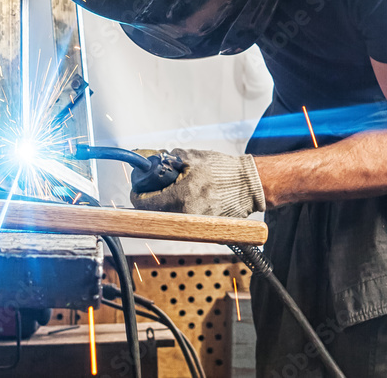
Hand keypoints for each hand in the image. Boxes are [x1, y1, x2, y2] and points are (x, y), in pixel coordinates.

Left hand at [130, 148, 265, 218]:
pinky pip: (183, 222)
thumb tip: (154, 160)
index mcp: (180, 197)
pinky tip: (186, 199)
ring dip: (164, 206)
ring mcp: (195, 225)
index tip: (138, 188)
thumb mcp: (192, 158)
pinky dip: (179, 212)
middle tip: (153, 189)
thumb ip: (169, 160)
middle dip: (150, 200)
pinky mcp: (204, 228)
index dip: (137, 194)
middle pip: (153, 213)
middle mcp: (186, 215)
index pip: (143, 203)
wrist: (249, 185)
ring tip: (172, 192)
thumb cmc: (225, 171)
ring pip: (167, 219)